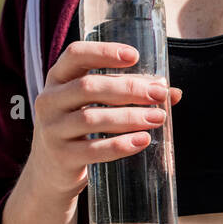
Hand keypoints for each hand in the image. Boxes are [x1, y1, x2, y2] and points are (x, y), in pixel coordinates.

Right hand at [25, 40, 182, 198]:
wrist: (51, 172)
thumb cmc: (81, 130)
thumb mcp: (96, 105)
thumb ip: (130, 95)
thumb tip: (173, 92)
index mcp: (58, 78)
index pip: (75, 54)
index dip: (104, 52)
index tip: (135, 56)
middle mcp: (49, 100)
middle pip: (89, 87)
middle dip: (128, 89)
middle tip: (159, 94)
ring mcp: (52, 129)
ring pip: (92, 118)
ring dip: (129, 117)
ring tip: (158, 118)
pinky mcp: (61, 157)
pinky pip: (93, 150)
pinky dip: (120, 145)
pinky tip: (142, 140)